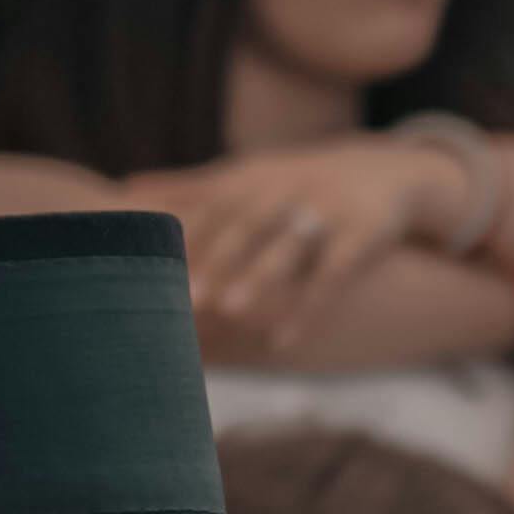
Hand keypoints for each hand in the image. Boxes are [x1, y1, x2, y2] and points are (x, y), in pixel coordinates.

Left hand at [167, 141, 468, 345]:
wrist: (388, 171)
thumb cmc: (299, 182)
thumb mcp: (249, 175)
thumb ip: (191, 185)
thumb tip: (125, 187)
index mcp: (254, 177)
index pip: (212, 205)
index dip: (184, 237)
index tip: (152, 271)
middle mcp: (289, 188)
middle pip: (248, 223)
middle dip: (217, 257)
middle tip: (187, 297)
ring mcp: (328, 211)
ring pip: (290, 245)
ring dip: (261, 276)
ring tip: (232, 309)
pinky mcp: (363, 236)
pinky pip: (333, 277)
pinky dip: (308, 309)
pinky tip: (282, 342)